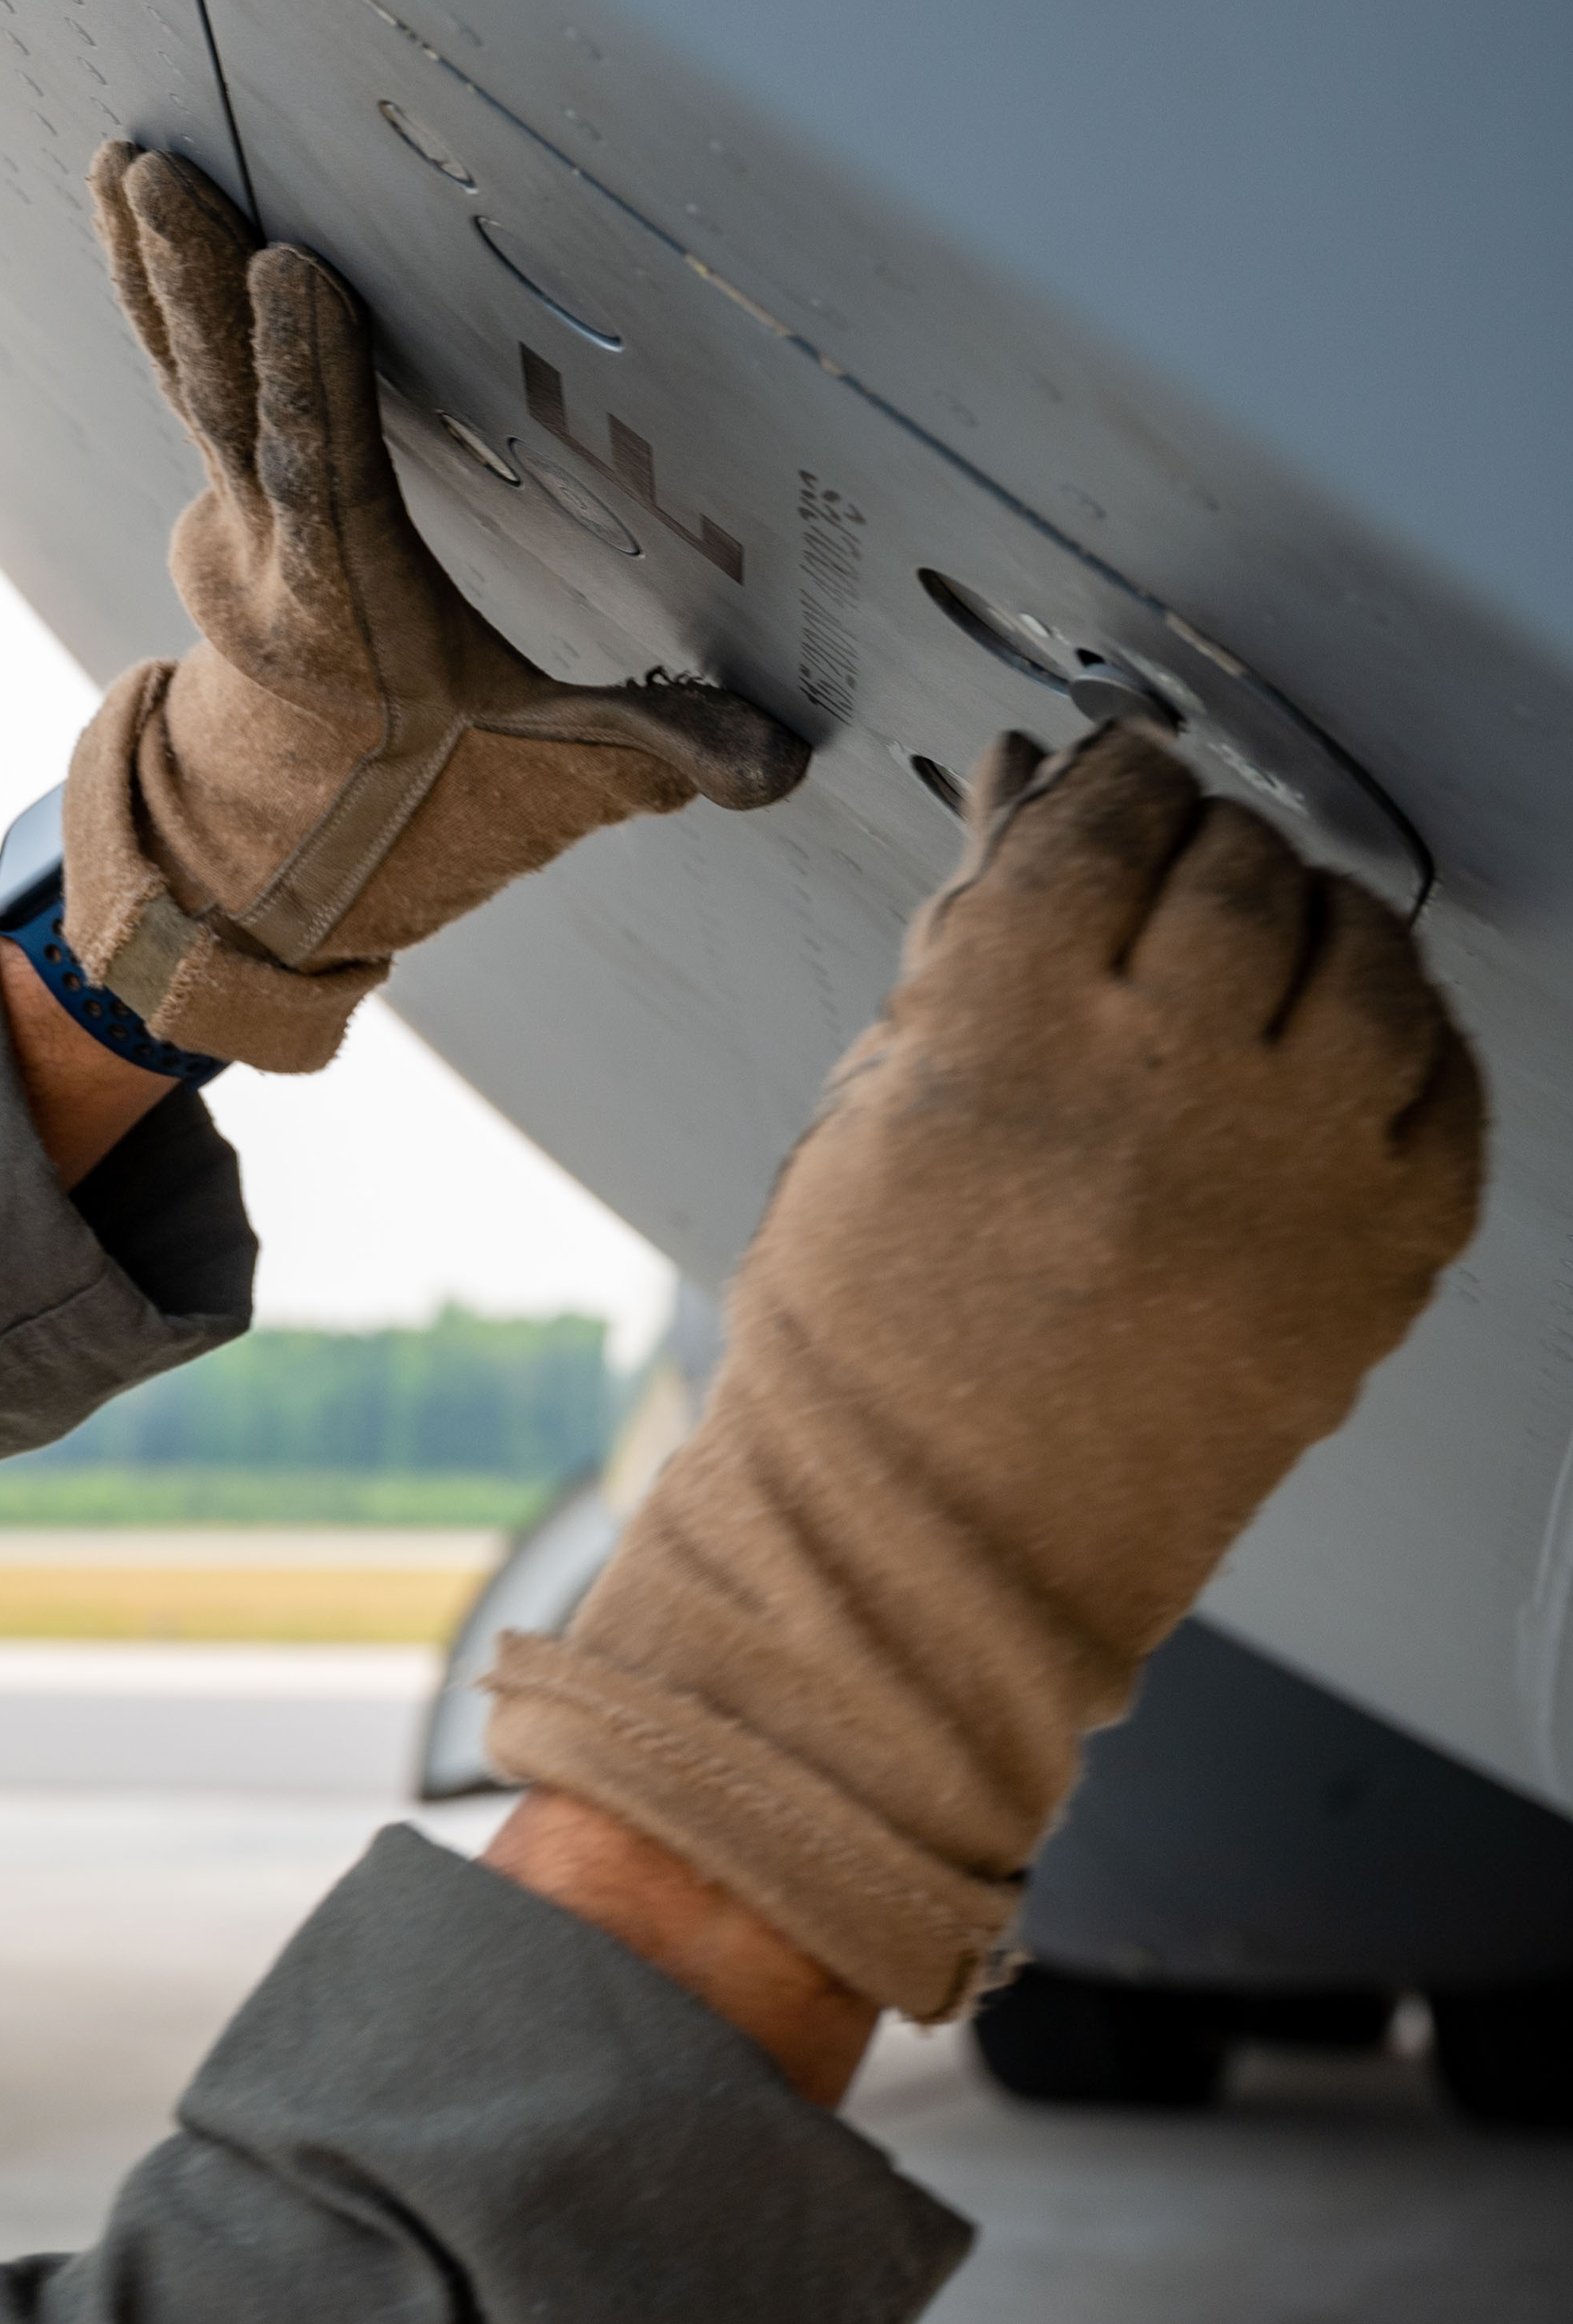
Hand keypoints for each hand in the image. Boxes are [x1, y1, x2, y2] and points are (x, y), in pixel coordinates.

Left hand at [62, 141, 805, 1071]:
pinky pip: (189, 378)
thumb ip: (663, 750)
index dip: (303, 370)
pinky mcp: (224, 496)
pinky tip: (132, 207)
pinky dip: (162, 293)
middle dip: (197, 289)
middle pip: (230, 402)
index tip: (287, 270)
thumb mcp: (552, 779)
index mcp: (344, 608)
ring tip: (129, 164)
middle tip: (157, 178)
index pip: (320, 472)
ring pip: (193, 375)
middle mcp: (266, 554)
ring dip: (161, 269)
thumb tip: (782, 758)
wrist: (282, 849)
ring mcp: (231, 521)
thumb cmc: (428, 801)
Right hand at [483, 724, 1486, 2016]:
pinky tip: (1355, 1049)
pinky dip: (1416, 1045)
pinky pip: (1451, 1096)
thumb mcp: (871, 1100)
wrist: (936, 1542)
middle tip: (1186, 864)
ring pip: (1371, 958)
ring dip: (1328, 924)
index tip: (1114, 783)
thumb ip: (964, 937)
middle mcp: (1166, 1078)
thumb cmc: (874, 1340)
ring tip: (1277, 944)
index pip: (1108, 815)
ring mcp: (1294, 1173)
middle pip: (1245, 869)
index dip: (1116, 781)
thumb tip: (1023, 798)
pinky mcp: (1381, 1262)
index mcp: (1006, 1025)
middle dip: (1214, 845)